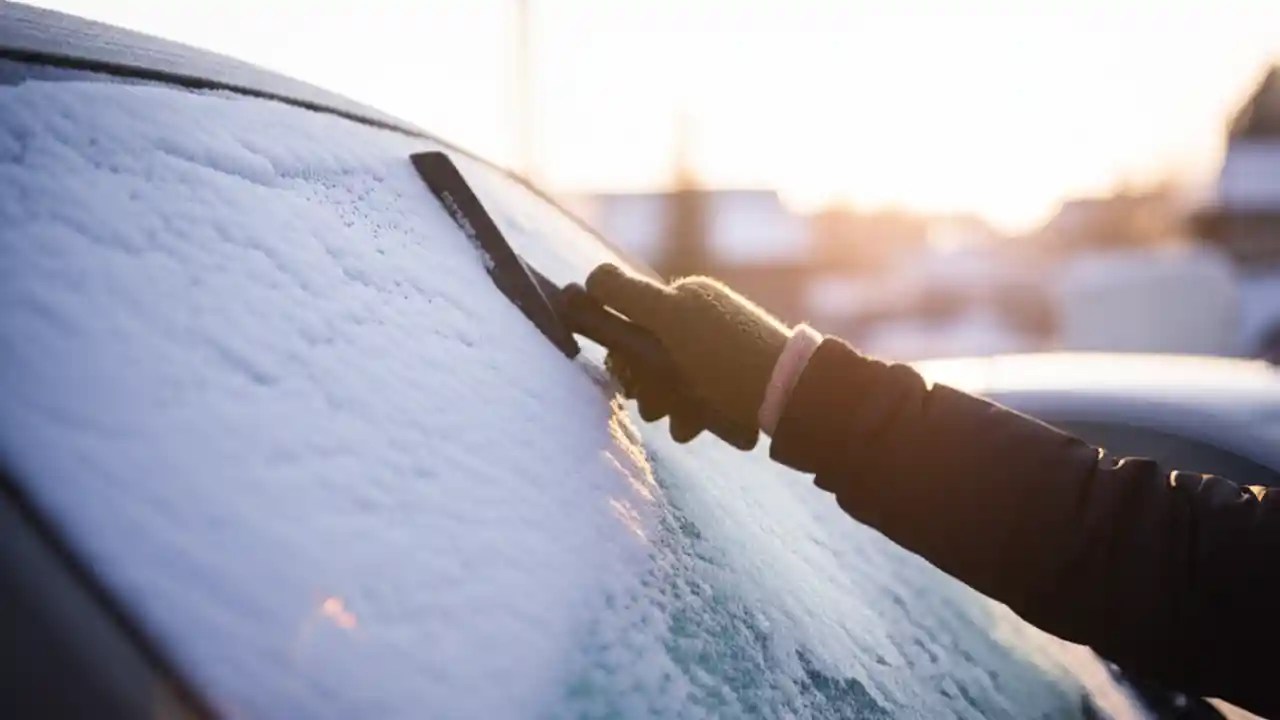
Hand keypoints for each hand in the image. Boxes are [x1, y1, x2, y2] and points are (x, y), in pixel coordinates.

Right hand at [585, 264, 788, 445]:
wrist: (790, 395)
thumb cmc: (726, 355)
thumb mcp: (670, 318)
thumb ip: (626, 295)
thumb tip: (588, 280)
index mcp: (687, 298)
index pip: (630, 318)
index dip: (622, 346)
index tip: (627, 367)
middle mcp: (701, 322)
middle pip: (647, 356)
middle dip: (645, 384)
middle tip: (655, 401)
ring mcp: (716, 355)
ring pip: (668, 384)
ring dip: (666, 405)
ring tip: (683, 417)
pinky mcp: (731, 386)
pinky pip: (695, 402)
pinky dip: (691, 415)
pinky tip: (699, 424)